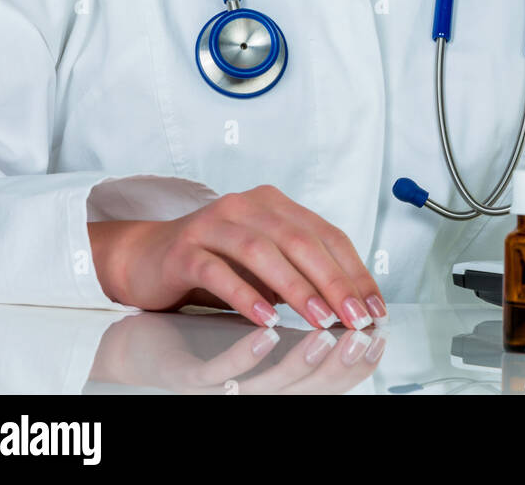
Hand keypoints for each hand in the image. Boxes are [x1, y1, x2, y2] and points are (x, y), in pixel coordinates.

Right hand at [87, 184, 387, 329]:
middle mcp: (246, 204)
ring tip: (320, 320)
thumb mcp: (266, 265)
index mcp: (274, 204)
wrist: (149, 258)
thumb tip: (352, 306)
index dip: (354, 270)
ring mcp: (214, 223)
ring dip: (296, 288)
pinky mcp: (186, 248)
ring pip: (262, 251)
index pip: (325, 233)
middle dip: (333, 281)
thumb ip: (301, 272)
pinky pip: (219, 270)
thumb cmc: (217, 263)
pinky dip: (245, 295)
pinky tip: (266, 319)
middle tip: (354, 318)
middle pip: (299, 239)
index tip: (374, 307)